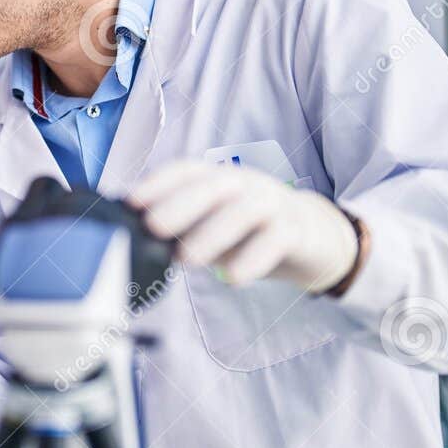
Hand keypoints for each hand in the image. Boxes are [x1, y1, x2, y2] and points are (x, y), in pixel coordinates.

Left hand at [128, 160, 359, 292]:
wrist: (315, 236)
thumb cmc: (252, 232)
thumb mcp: (214, 228)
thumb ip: (183, 233)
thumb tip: (141, 244)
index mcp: (219, 180)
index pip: (187, 172)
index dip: (158, 184)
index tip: (131, 202)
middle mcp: (245, 184)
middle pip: (212, 186)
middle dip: (179, 205)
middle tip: (154, 227)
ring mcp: (272, 203)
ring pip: (244, 210)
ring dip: (212, 233)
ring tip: (187, 259)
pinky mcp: (296, 229)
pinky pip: (276, 239)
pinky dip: (253, 257)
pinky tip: (234, 276)